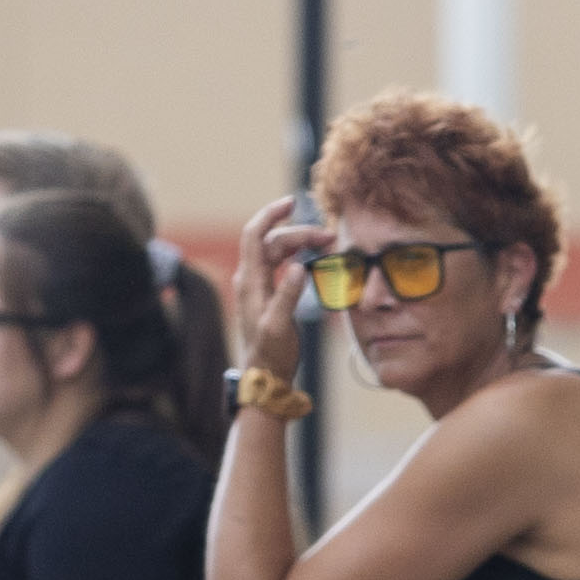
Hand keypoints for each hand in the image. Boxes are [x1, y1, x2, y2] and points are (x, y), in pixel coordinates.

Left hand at [232, 195, 319, 382]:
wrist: (264, 377)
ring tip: (326, 244)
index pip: (255, 234)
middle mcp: (251, 279)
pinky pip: (281, 265)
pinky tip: (312, 259)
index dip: (271, 214)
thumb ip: (288, 295)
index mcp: (250, 282)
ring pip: (278, 252)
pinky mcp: (268, 294)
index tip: (292, 203)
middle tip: (328, 237)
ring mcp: (258, 286)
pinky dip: (297, 256)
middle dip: (298, 233)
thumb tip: (299, 267)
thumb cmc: (271, 354)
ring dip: (300, 244)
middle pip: (272, 241)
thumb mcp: (279, 326)